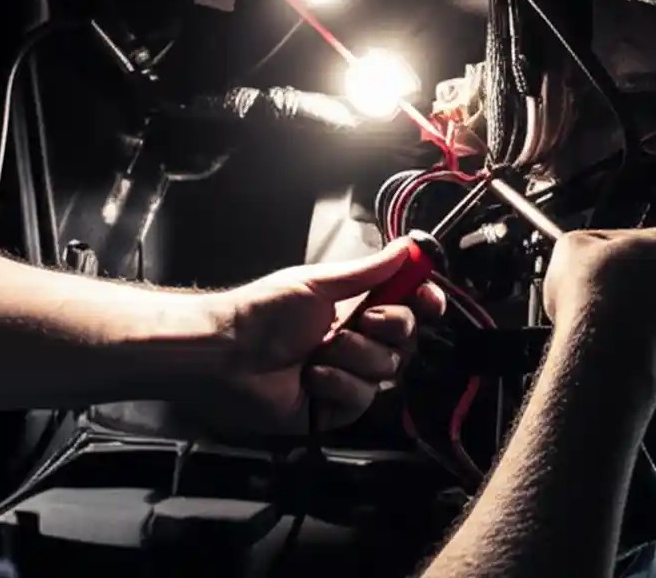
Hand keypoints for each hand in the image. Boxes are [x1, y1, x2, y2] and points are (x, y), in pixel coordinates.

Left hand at [200, 240, 445, 434]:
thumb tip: (405, 247)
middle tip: (360, 320)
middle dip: (389, 327)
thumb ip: (368, 271)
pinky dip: (337, 383)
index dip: (424, 302)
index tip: (429, 300)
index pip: (407, 306)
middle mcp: (357, 340)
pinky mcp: (336, 408)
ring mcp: (349, 375)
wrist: (226, 355)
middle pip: (407, 337)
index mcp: (355, 306)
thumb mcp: (318, 283)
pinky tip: (310, 377)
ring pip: (387, 368)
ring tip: (317, 351)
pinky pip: (363, 396)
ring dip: (354, 356)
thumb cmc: (265, 312)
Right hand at [543, 228, 655, 401]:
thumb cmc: (594, 306)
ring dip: (644, 320)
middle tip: (601, 302)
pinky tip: (626, 350)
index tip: (595, 273)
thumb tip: (586, 252)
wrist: (607, 362)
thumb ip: (588, 242)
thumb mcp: (571, 248)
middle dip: (633, 289)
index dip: (611, 258)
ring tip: (612, 330)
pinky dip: (651, 350)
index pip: (639, 243)